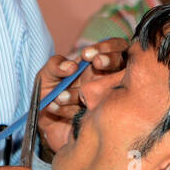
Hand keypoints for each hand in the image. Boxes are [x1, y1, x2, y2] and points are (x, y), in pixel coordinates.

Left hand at [37, 38, 127, 156]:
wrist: (45, 121)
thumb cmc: (49, 93)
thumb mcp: (46, 76)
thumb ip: (55, 66)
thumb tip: (72, 67)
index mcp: (98, 65)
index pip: (117, 48)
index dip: (107, 48)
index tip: (88, 54)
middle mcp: (110, 80)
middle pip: (124, 65)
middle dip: (111, 61)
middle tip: (96, 63)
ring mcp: (109, 99)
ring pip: (114, 90)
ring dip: (89, 90)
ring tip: (60, 96)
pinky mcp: (102, 118)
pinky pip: (96, 112)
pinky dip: (71, 110)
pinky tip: (54, 108)